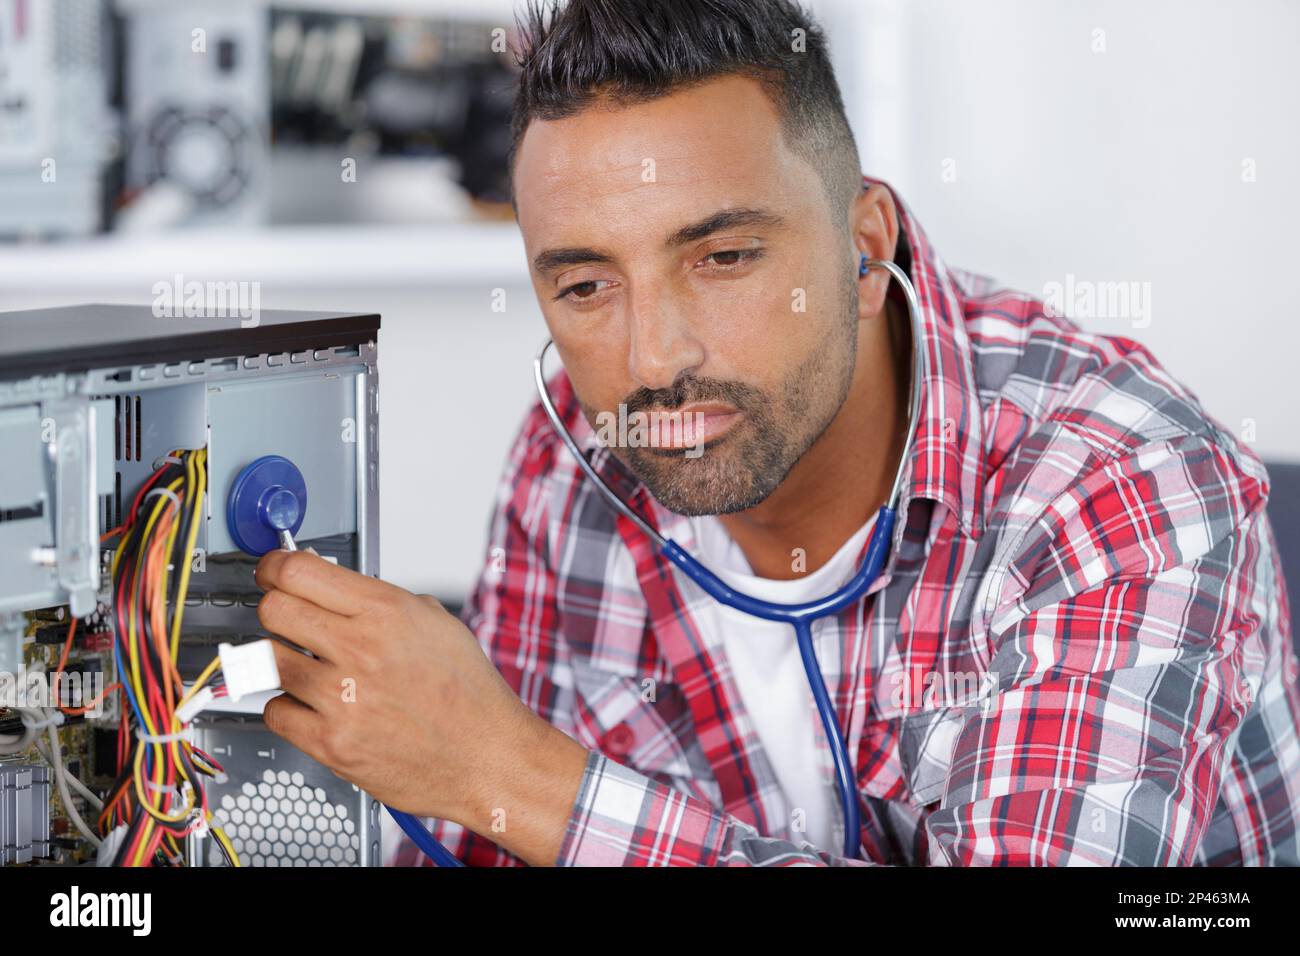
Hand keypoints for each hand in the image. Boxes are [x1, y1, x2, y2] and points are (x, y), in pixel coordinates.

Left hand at [252, 549, 589, 864]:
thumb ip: (384, 602)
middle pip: (273, 609)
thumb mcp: (439, 625)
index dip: (275, 566)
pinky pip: (275, 711)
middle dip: (276, 609)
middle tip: (287, 618)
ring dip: (283, 661)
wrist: (487, 758)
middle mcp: (362, 649)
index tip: (272, 571)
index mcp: (388, 611)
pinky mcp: (330, 743)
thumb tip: (337, 590)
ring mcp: (342, 698)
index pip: (299, 570)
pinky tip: (316, 706)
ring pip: (268, 660)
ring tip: (310, 668)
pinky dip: (289, 707)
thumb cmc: (469, 696)